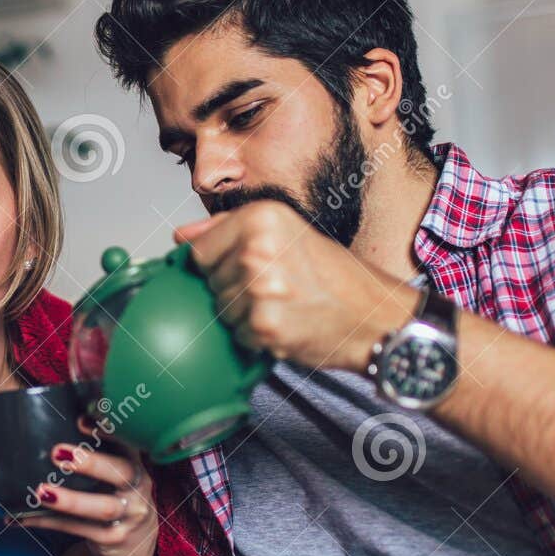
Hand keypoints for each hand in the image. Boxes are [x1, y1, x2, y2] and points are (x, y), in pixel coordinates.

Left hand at [18, 420, 158, 555]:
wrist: (133, 545)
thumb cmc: (113, 496)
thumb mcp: (114, 474)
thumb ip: (96, 453)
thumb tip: (45, 426)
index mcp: (134, 463)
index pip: (127, 442)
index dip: (109, 430)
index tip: (82, 420)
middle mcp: (138, 487)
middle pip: (120, 472)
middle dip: (91, 463)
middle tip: (57, 454)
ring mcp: (129, 515)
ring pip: (103, 507)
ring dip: (70, 500)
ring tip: (40, 492)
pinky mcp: (113, 538)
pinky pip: (80, 529)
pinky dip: (50, 522)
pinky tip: (24, 517)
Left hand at [173, 201, 418, 371]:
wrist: (375, 315)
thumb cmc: (335, 277)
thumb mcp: (287, 233)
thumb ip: (228, 230)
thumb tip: (180, 235)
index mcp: (260, 217)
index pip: (199, 249)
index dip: (219, 264)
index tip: (248, 267)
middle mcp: (257, 248)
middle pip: (209, 282)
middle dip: (234, 290)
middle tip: (278, 288)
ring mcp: (259, 288)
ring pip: (220, 311)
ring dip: (245, 316)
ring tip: (284, 306)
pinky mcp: (264, 325)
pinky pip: (237, 336)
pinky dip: (257, 338)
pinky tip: (288, 325)